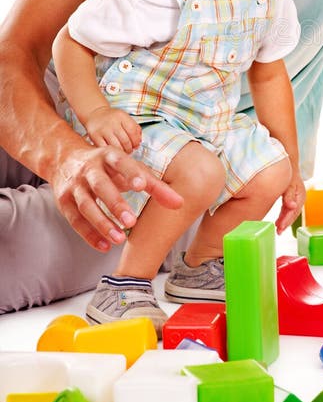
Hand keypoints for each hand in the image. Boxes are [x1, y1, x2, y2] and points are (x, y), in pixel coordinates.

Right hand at [49, 144, 183, 251]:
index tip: (142, 186)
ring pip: (86, 206)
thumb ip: (156, 186)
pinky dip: (90, 235)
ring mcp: (74, 185)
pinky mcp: (63, 202)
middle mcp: (90, 169)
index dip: (131, 174)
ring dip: (102, 224)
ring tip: (120, 239)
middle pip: (101, 186)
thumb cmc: (109, 166)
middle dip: (115, 204)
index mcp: (109, 156)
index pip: (121, 163)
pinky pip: (75, 221)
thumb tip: (179, 204)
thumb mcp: (130, 169)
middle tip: (131, 221)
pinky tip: (105, 246)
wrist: (65, 159)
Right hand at [84, 106, 141, 152]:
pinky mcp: (94, 136)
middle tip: (129, 150)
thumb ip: (135, 128)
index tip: (136, 145)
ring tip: (122, 151)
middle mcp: (112, 122)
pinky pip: (105, 148)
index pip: (133, 131)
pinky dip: (111, 151)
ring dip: (121, 152)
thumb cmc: (112, 118)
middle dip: (130, 148)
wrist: (95, 114)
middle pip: (125, 140)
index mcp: (122, 116)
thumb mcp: (125, 118)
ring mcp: (103, 129)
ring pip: (116, 146)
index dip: (136, 141)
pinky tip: (113, 151)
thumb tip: (139, 141)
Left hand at [275, 174, 305, 233]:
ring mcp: (296, 198)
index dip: (287, 220)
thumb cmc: (289, 172)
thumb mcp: (290, 182)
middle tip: (278, 231)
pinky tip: (278, 221)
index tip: (280, 227)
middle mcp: (299, 198)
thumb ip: (290, 194)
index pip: (294, 210)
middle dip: (286, 223)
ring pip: (290, 213)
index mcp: (301, 194)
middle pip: (293, 213)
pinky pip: (288, 210)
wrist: (288, 162)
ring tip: (277, 229)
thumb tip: (292, 206)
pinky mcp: (291, 198)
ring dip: (284, 221)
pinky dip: (283, 216)